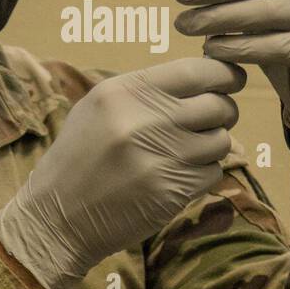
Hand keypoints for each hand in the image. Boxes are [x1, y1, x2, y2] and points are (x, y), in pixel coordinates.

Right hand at [0, 57, 245, 288]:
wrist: (57, 217)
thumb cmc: (79, 157)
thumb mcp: (98, 107)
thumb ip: (146, 90)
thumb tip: (202, 79)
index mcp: (126, 91)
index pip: (196, 71)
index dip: (224, 74)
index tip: (231, 80)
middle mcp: (146, 120)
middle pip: (218, 106)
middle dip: (223, 113)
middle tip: (210, 121)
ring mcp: (161, 157)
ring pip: (221, 141)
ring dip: (212, 146)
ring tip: (186, 152)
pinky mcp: (172, 191)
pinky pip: (213, 173)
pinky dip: (204, 174)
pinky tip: (177, 176)